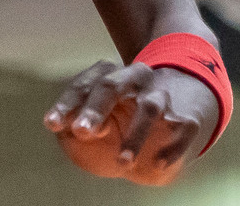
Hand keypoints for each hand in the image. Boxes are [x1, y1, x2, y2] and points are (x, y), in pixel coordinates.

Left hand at [45, 59, 218, 186]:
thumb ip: (81, 125)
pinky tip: (156, 164)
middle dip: (95, 109)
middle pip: (112, 86)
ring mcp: (163, 95)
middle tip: (80, 132)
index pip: (85, 85)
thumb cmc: (126, 118)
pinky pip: (181, 129)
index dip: (67, 105)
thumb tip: (72, 132)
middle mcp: (136, 78)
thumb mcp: (99, 119)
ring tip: (122, 161)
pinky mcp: (187, 117)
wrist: (180, 112)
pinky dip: (170, 148)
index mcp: (111, 75)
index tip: (52, 123)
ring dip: (135, 134)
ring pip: (149, 107)